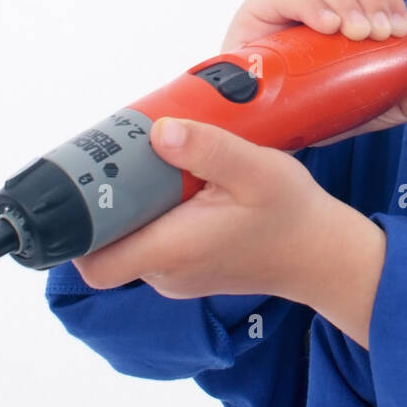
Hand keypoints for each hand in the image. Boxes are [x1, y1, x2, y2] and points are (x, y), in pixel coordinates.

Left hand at [72, 115, 335, 301]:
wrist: (326, 254)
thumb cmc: (293, 216)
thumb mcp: (256, 169)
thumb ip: (207, 148)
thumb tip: (160, 131)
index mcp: (174, 251)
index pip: (95, 260)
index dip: (81, 227)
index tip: (94, 184)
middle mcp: (169, 272)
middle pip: (110, 244)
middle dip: (113, 203)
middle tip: (133, 160)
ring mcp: (179, 275)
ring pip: (135, 240)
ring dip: (141, 206)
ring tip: (165, 168)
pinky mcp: (193, 269)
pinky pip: (159, 242)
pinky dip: (162, 214)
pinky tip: (187, 186)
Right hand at [222, 0, 406, 145]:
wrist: (256, 131)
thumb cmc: (306, 110)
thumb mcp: (361, 110)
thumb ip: (398, 101)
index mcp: (340, 10)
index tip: (400, 30)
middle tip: (381, 33)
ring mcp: (285, 1)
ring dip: (345, 1)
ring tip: (355, 32)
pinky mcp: (257, 10)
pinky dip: (311, 5)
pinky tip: (327, 26)